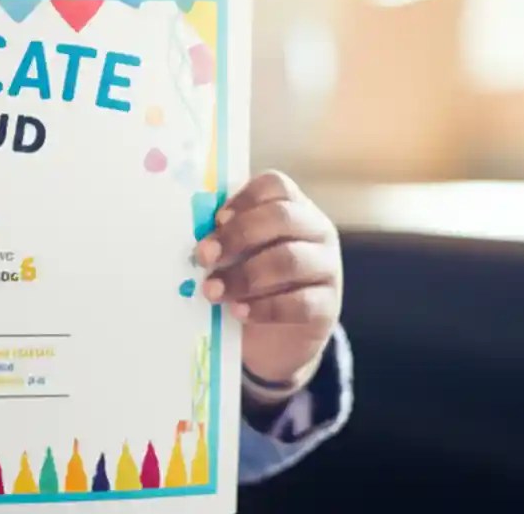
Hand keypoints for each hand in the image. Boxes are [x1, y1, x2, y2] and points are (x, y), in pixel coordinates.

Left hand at [194, 171, 341, 402]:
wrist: (271, 338)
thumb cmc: (248, 284)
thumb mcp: (236, 256)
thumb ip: (224, 238)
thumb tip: (194, 233)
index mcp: (293, 209)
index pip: (276, 185)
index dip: (244, 198)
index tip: (215, 219)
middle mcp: (317, 231)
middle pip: (282, 217)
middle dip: (238, 236)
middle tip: (204, 256)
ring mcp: (327, 268)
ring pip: (290, 260)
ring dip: (245, 276)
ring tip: (213, 291)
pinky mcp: (328, 307)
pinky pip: (299, 303)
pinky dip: (263, 308)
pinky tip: (238, 312)